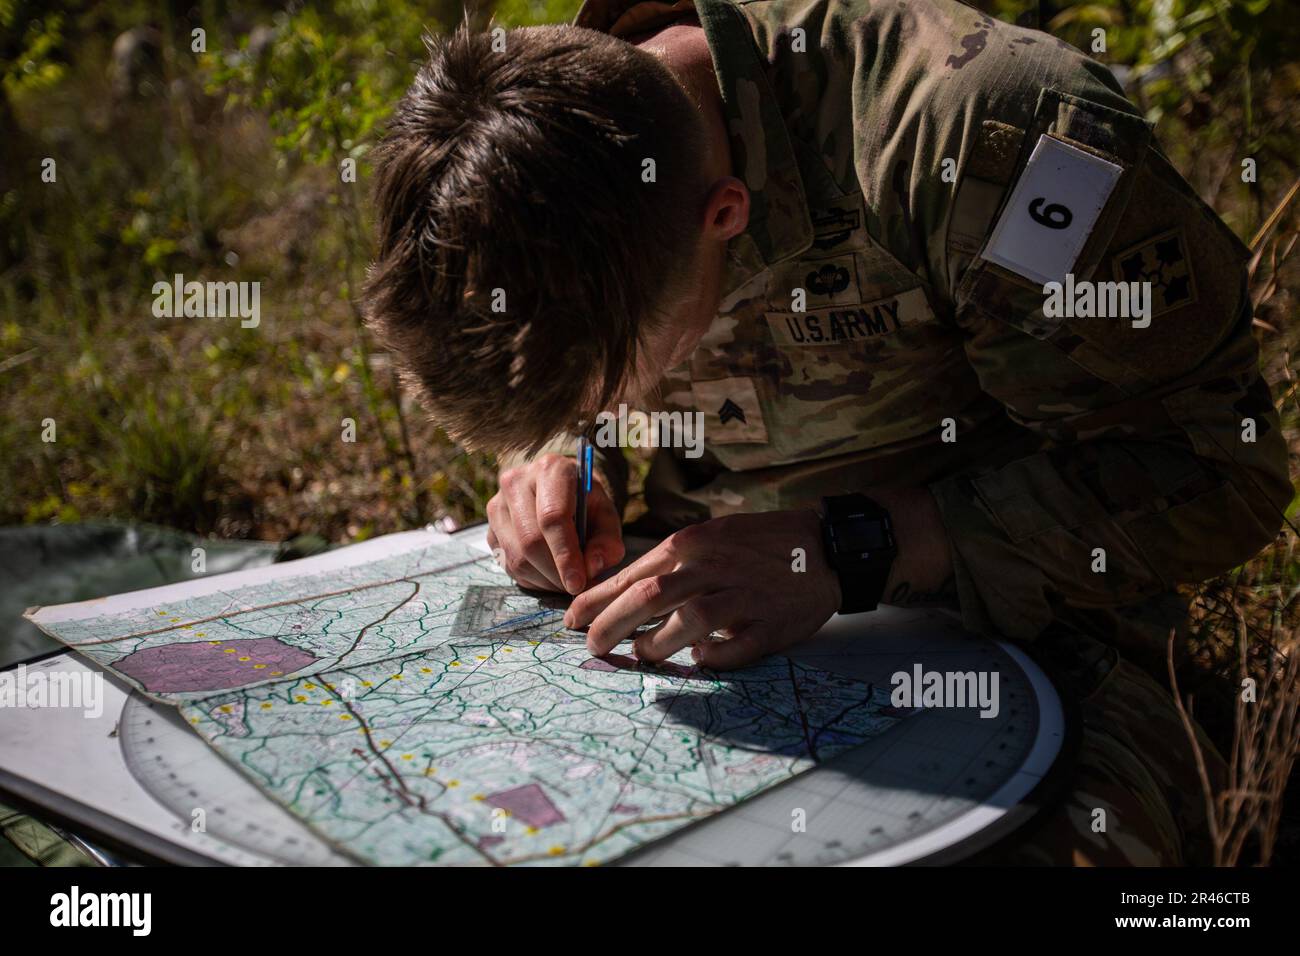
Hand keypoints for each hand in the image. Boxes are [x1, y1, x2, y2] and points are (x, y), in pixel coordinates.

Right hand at [486, 453, 623, 594]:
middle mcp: (516, 481)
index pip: (552, 516)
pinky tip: (548, 575)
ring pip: (516, 557)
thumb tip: (591, 568)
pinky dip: (531, 579)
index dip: (565, 555)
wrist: (558, 490)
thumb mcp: (606, 515)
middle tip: (575, 588)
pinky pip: (507, 565)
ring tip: (565, 582)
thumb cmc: (586, 503)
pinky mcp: (489, 528)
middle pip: (530, 540)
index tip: (577, 583)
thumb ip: (607, 541)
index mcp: (551, 470)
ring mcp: (497, 505)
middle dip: (555, 573)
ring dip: (544, 580)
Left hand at [563, 510, 841, 669]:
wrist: (824, 548)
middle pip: (648, 599)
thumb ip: (671, 566)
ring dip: (656, 645)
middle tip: (592, 646)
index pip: (632, 575)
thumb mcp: (710, 539)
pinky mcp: (768, 625)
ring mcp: (742, 596)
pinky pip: (730, 652)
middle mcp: (712, 567)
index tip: (571, 619)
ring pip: (686, 624)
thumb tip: (623, 598)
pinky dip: (709, 660)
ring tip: (642, 654)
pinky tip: (697, 662)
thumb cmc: (758, 545)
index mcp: (692, 544)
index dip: (597, 600)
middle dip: (610, 626)